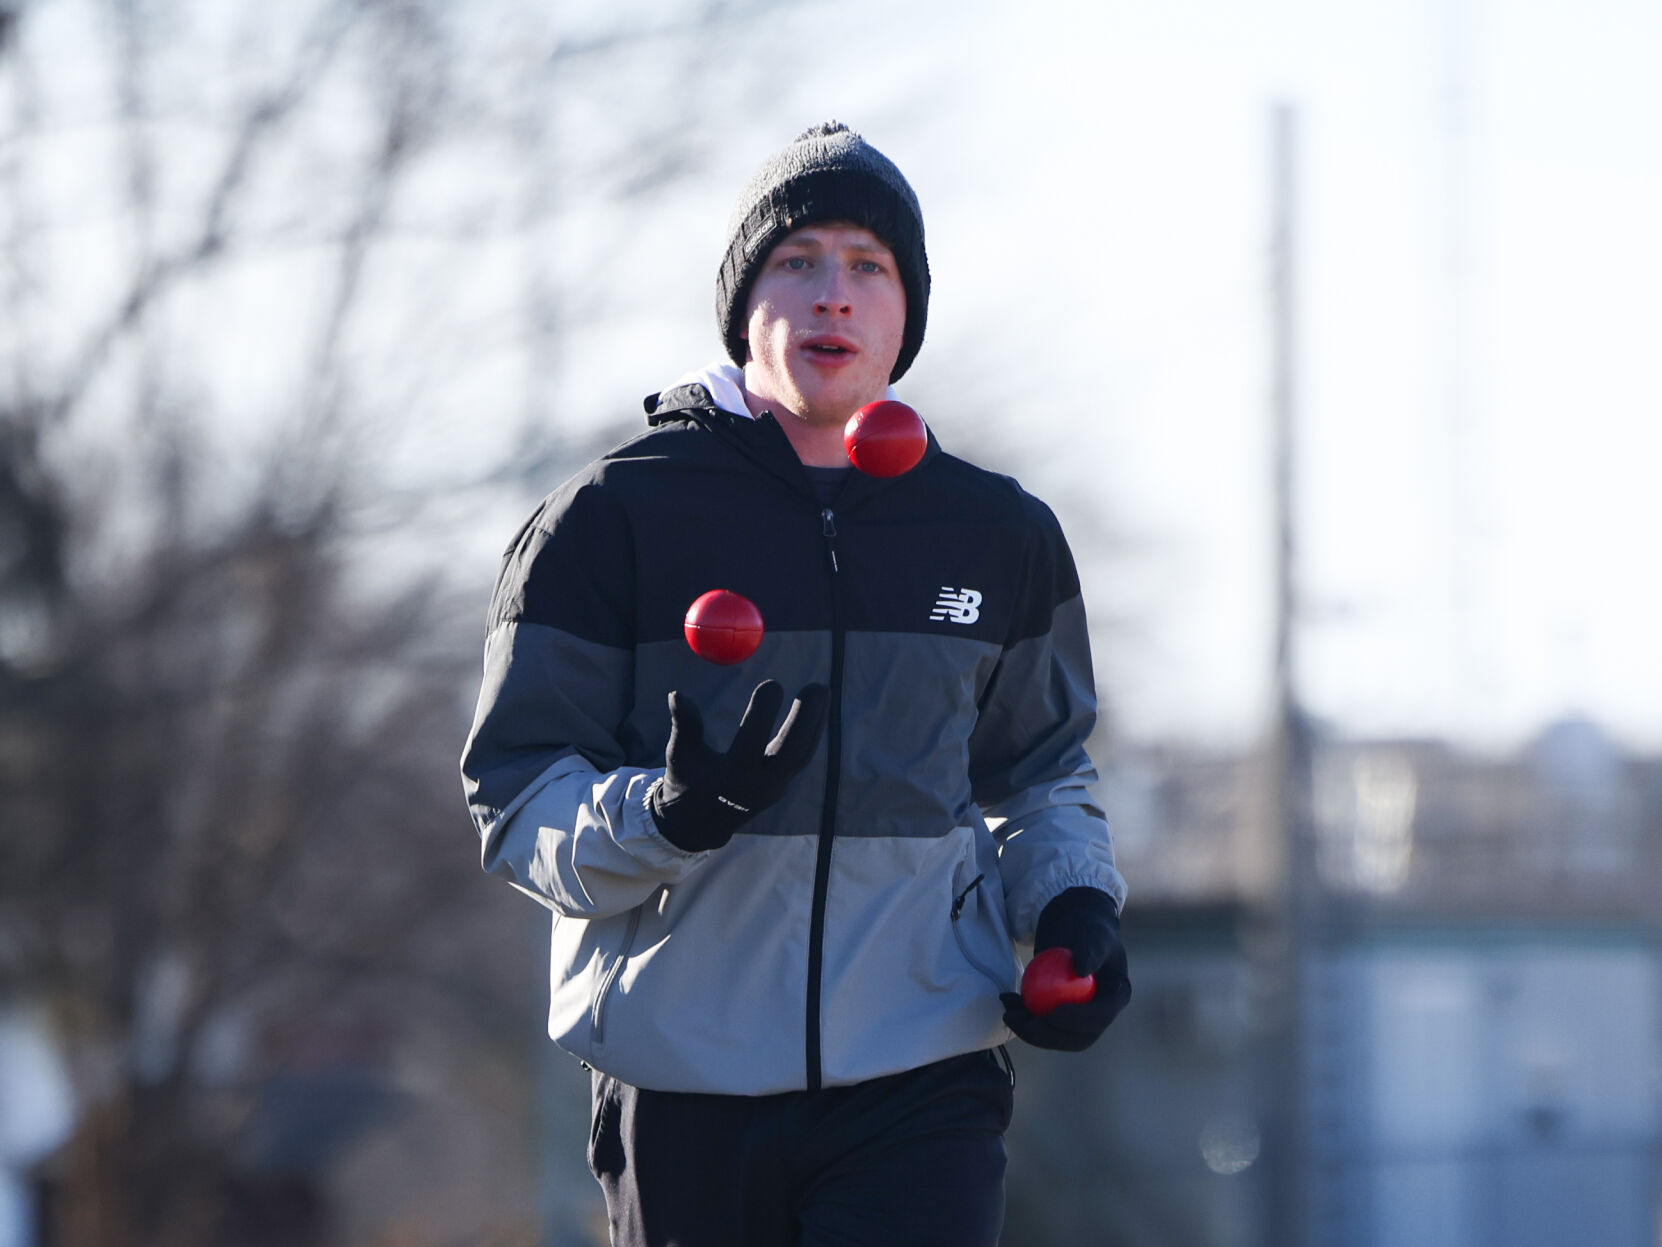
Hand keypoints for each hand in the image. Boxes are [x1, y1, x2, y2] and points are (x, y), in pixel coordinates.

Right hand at [647, 680, 827, 851]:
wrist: (700, 823)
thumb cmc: (687, 781)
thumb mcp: (680, 755)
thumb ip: (684, 725)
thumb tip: (676, 694)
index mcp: (730, 778)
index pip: (752, 742)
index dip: (763, 713)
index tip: (772, 683)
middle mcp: (757, 786)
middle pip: (791, 752)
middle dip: (806, 719)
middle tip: (817, 686)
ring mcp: (774, 788)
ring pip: (802, 754)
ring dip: (816, 722)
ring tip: (822, 689)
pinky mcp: (782, 786)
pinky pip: (803, 758)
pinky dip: (812, 733)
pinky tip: (819, 708)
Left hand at [1001, 887, 1130, 1050]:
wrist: (1075, 927)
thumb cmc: (1087, 926)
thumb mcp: (1092, 932)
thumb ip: (1091, 948)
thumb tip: (1081, 970)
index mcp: (1116, 995)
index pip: (1101, 1016)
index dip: (1078, 1021)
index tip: (1053, 1014)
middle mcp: (1101, 1012)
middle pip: (1079, 1037)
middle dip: (1050, 1036)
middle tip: (1024, 1022)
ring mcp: (1081, 1018)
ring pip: (1058, 1037)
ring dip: (1031, 1031)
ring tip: (1009, 1012)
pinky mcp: (1061, 1016)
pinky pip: (1042, 1024)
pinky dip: (1023, 1017)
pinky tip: (1007, 1002)